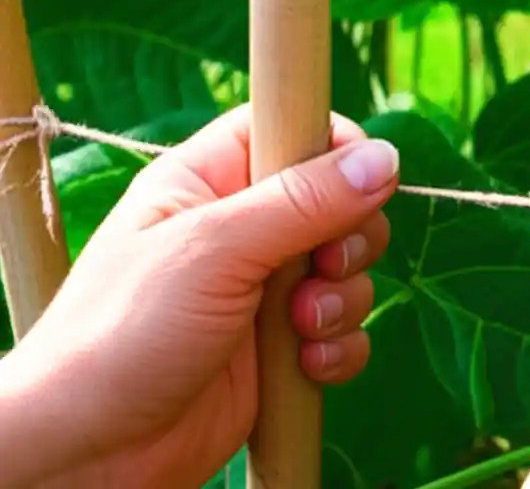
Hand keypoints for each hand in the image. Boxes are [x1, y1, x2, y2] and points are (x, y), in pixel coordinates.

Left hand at [0, 106, 398, 487]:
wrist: (95, 451)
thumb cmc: (126, 333)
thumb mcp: (215, 249)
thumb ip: (305, 201)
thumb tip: (387, 157)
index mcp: (207, 180)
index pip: (290, 127)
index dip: (334, 146)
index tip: (358, 180)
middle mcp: (242, 229)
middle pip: (338, 200)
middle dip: (349, 237)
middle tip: (322, 266)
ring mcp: (265, 290)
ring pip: (349, 270)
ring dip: (342, 300)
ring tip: (299, 327)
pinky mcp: (283, 349)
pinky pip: (345, 331)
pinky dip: (339, 347)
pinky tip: (306, 365)